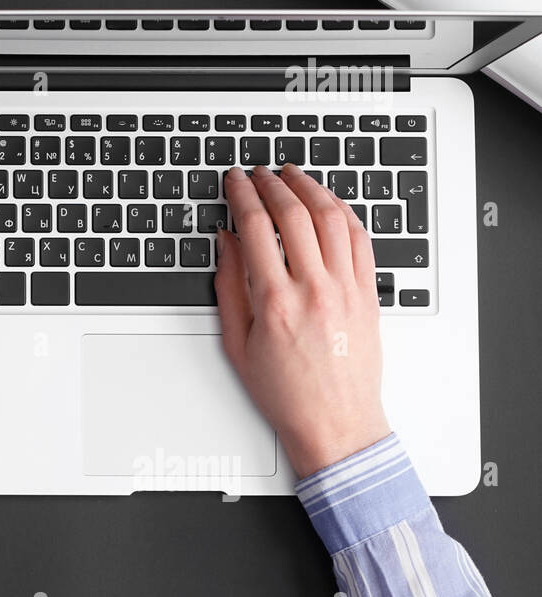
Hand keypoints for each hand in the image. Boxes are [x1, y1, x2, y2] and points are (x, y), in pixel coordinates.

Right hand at [214, 164, 390, 478]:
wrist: (335, 423)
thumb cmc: (285, 392)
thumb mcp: (237, 343)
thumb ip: (229, 287)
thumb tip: (227, 243)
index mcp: (275, 302)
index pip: (256, 227)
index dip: (242, 194)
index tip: (234, 181)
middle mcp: (314, 290)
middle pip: (294, 213)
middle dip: (272, 184)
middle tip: (258, 173)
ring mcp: (346, 289)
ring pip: (332, 217)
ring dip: (310, 188)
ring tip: (293, 175)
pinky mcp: (368, 294)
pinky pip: (360, 239)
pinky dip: (344, 212)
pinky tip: (329, 202)